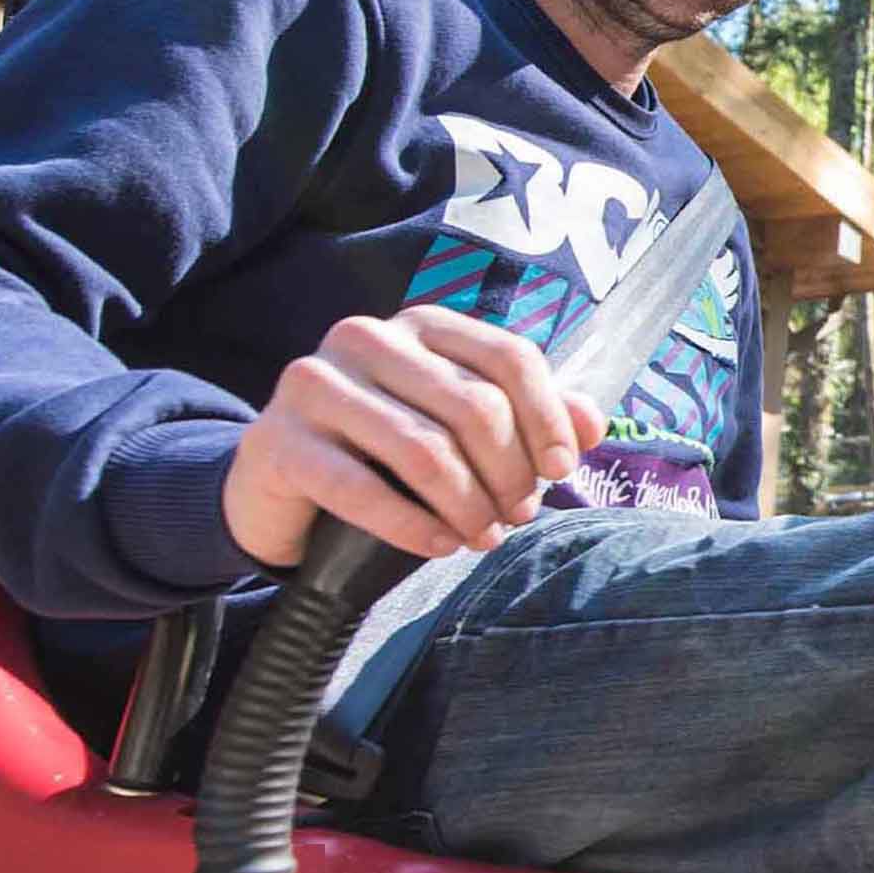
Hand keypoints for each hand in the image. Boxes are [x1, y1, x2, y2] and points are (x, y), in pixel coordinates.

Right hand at [222, 306, 605, 567]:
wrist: (282, 487)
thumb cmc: (386, 454)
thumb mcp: (459, 428)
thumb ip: (527, 417)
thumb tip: (594, 424)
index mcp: (422, 326)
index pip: (510, 359)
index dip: (548, 420)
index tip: (561, 472)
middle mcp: (366, 338)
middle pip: (474, 406)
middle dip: (510, 474)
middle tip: (515, 516)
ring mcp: (315, 383)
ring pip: (424, 450)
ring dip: (468, 506)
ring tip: (483, 536)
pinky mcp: (279, 441)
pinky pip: (361, 489)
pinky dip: (412, 525)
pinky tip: (440, 546)